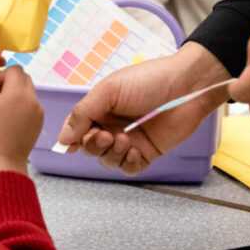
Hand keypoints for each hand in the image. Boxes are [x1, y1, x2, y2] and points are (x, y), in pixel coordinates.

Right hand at [0, 66, 42, 174]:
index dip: (1, 74)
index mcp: (18, 92)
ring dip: (14, 93)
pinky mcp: (40, 120)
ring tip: (0, 108)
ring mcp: (39, 110)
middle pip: (23, 78)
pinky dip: (21, 104)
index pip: (14, 69)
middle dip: (8, 82)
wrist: (5, 161)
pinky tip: (8, 118)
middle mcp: (32, 98)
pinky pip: (31, 103)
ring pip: (27, 90)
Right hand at [57, 42, 228, 174]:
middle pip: (90, 148)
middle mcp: (112, 125)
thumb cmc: (148, 80)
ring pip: (108, 160)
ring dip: (112, 153)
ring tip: (125, 139)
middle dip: (93, 146)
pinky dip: (128, 163)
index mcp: (100, 109)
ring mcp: (130, 140)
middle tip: (105, 136)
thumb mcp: (108, 90)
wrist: (187, 86)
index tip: (71, 143)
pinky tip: (136, 150)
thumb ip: (82, 113)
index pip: (77, 129)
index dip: (72, 138)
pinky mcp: (148, 152)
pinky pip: (129, 168)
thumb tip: (62, 139)